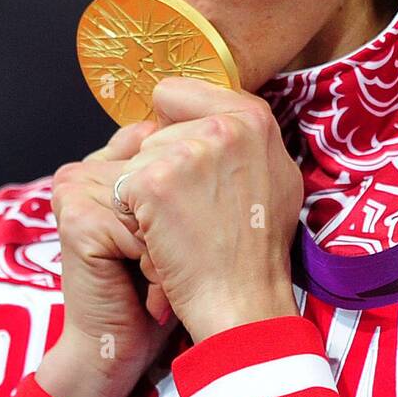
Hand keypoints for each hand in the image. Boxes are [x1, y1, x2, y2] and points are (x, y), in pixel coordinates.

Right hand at [37, 118, 179, 396]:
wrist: (124, 345)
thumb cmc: (167, 281)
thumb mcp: (186, 216)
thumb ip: (198, 168)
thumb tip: (244, 129)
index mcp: (115, 156)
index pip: (170, 135)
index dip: (197, 186)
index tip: (195, 232)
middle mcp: (91, 164)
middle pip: (171, 161)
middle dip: (191, 215)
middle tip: (180, 261)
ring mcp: (79, 187)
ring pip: (164, 193)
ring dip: (179, 244)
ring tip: (169, 276)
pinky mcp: (78, 219)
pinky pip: (145, 225)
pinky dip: (160, 264)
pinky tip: (152, 290)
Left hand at [109, 76, 304, 342]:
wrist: (243, 302)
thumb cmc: (259, 248)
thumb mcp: (277, 175)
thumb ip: (246, 136)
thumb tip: (213, 113)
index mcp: (254, 117)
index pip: (179, 93)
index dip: (177, 130)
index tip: (192, 168)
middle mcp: (222, 126)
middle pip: (156, 130)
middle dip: (164, 166)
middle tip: (196, 209)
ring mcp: (184, 153)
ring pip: (137, 158)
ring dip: (147, 191)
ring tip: (182, 225)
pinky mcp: (150, 182)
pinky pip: (120, 186)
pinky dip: (132, 215)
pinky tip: (161, 237)